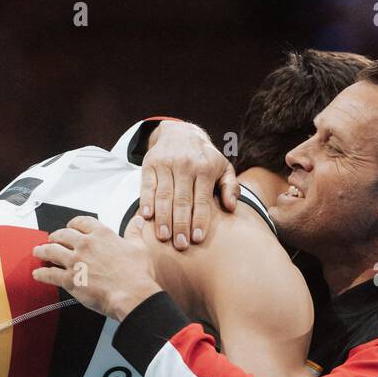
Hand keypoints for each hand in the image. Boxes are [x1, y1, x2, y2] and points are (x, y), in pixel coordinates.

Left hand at [32, 215, 158, 321]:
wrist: (132, 295)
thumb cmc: (137, 275)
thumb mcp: (139, 248)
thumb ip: (135, 233)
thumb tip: (138, 221)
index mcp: (102, 235)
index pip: (82, 222)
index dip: (74, 223)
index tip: (71, 226)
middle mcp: (86, 245)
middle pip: (63, 235)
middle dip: (55, 236)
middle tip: (52, 239)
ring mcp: (76, 261)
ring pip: (52, 251)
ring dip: (42, 250)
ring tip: (38, 251)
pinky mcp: (70, 279)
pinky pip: (50, 274)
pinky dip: (41, 273)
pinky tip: (37, 273)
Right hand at [141, 121, 237, 250]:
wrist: (179, 131)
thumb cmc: (204, 157)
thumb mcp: (223, 167)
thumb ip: (230, 187)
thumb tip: (231, 207)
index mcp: (205, 168)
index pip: (202, 199)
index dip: (199, 219)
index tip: (197, 238)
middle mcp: (185, 165)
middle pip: (182, 200)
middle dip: (181, 224)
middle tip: (180, 245)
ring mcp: (166, 164)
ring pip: (164, 195)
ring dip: (163, 218)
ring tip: (163, 237)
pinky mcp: (150, 164)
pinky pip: (147, 185)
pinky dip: (146, 201)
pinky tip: (146, 216)